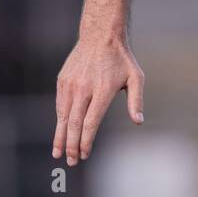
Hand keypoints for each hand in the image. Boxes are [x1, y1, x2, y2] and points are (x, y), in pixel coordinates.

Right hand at [53, 36, 144, 164]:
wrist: (100, 35)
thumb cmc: (122, 59)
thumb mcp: (136, 77)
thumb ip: (136, 100)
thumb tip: (138, 121)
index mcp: (102, 90)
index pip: (91, 122)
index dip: (87, 141)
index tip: (85, 155)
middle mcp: (84, 88)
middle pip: (75, 123)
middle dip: (72, 145)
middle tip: (71, 162)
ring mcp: (71, 84)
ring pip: (63, 116)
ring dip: (61, 137)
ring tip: (59, 154)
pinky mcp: (62, 81)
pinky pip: (60, 105)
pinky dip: (59, 122)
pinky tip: (59, 134)